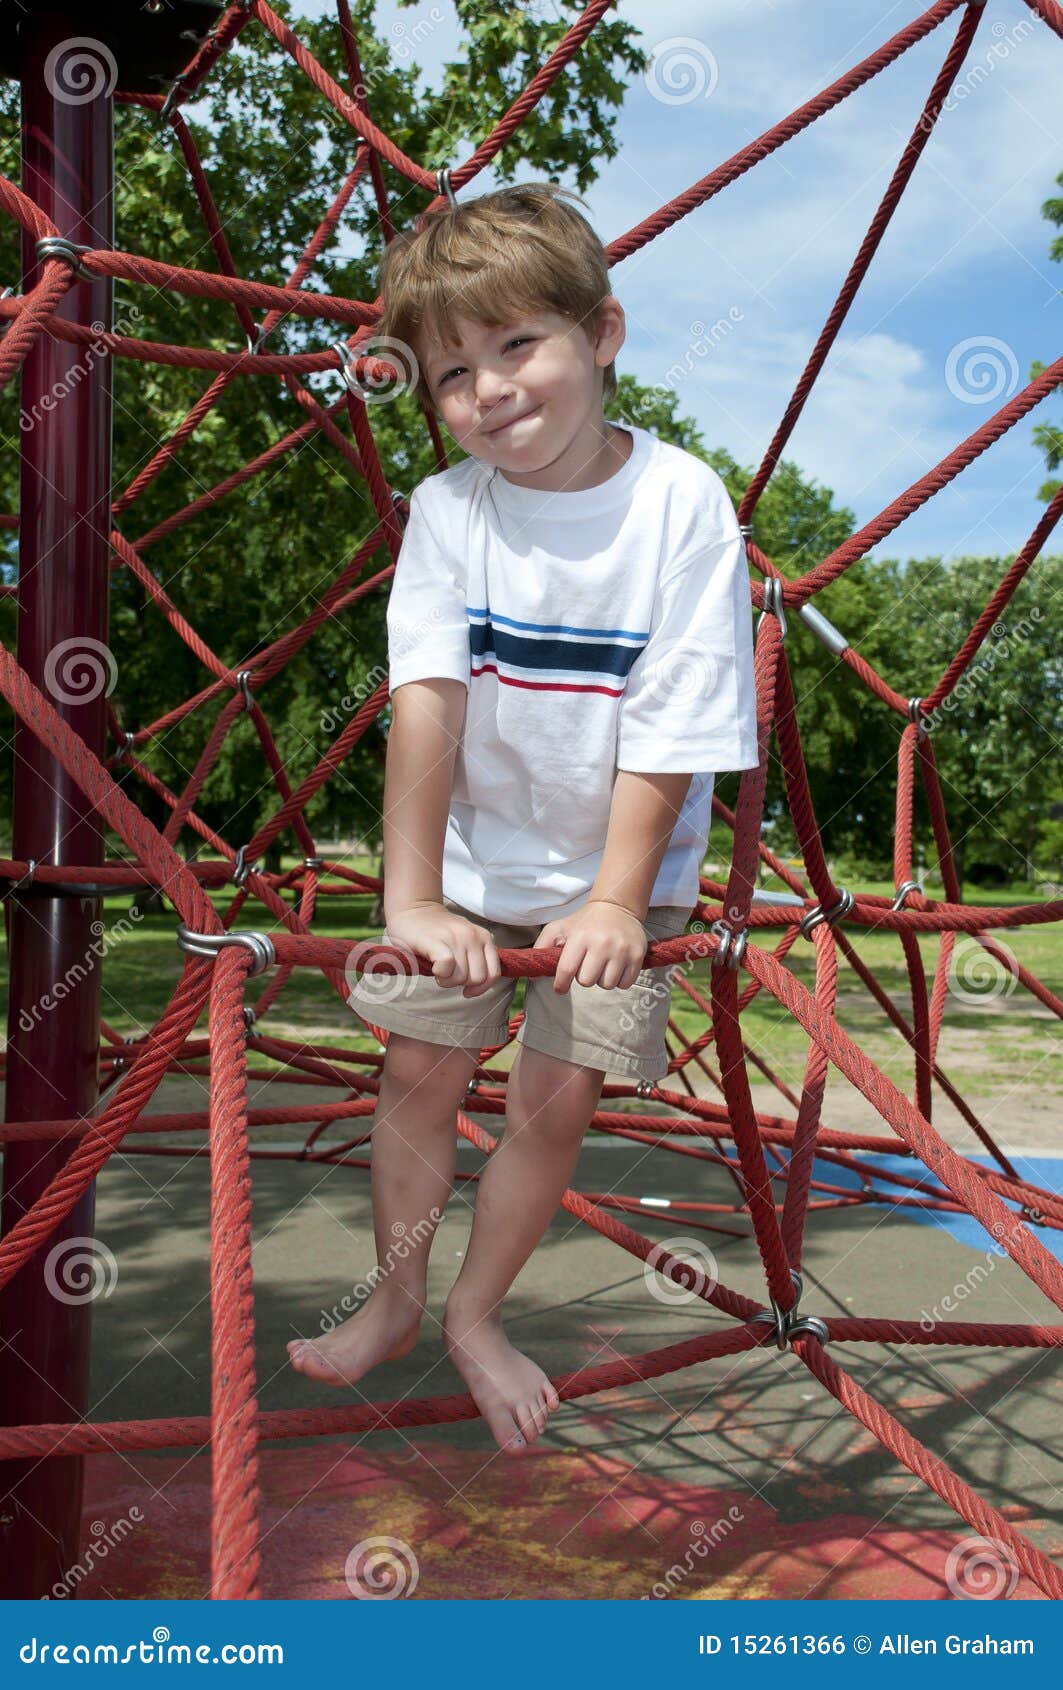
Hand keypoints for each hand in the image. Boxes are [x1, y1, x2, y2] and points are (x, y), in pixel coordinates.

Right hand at [383, 901, 500, 997]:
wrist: (412, 910)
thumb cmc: (437, 933)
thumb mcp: (466, 941)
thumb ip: (477, 957)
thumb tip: (481, 983)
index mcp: (484, 937)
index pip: (493, 973)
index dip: (481, 988)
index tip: (467, 991)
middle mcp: (473, 936)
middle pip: (477, 979)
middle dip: (461, 983)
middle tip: (448, 974)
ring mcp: (456, 938)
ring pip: (462, 978)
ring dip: (447, 981)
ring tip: (439, 969)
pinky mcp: (437, 942)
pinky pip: (447, 967)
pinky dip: (440, 974)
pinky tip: (433, 967)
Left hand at [532, 899, 647, 993]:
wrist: (617, 907)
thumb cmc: (584, 922)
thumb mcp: (559, 927)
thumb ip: (542, 947)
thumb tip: (533, 976)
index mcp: (580, 937)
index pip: (567, 970)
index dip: (561, 985)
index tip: (560, 988)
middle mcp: (602, 943)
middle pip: (587, 981)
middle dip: (584, 978)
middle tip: (587, 966)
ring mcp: (621, 950)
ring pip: (607, 985)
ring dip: (602, 980)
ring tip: (602, 965)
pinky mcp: (637, 955)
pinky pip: (625, 984)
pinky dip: (619, 980)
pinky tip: (615, 967)